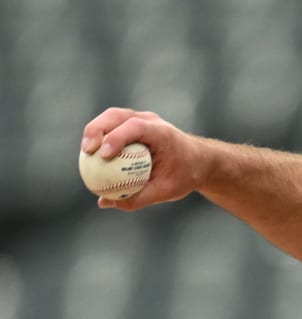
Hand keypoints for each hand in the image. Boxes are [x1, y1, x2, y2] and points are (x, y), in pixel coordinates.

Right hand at [81, 107, 204, 210]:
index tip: (103, 155)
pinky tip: (90, 155)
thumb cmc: (185, 175)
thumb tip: (106, 202)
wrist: (199, 161)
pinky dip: (100, 136)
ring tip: (85, 152)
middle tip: (87, 151)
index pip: (136, 127)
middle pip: (117, 116)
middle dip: (97, 129)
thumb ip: (138, 198)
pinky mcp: (133, 124)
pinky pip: (112, 127)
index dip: (117, 137)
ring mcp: (141, 120)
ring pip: (111, 117)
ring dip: (94, 130)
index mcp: (163, 133)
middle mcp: (151, 121)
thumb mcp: (167, 192)